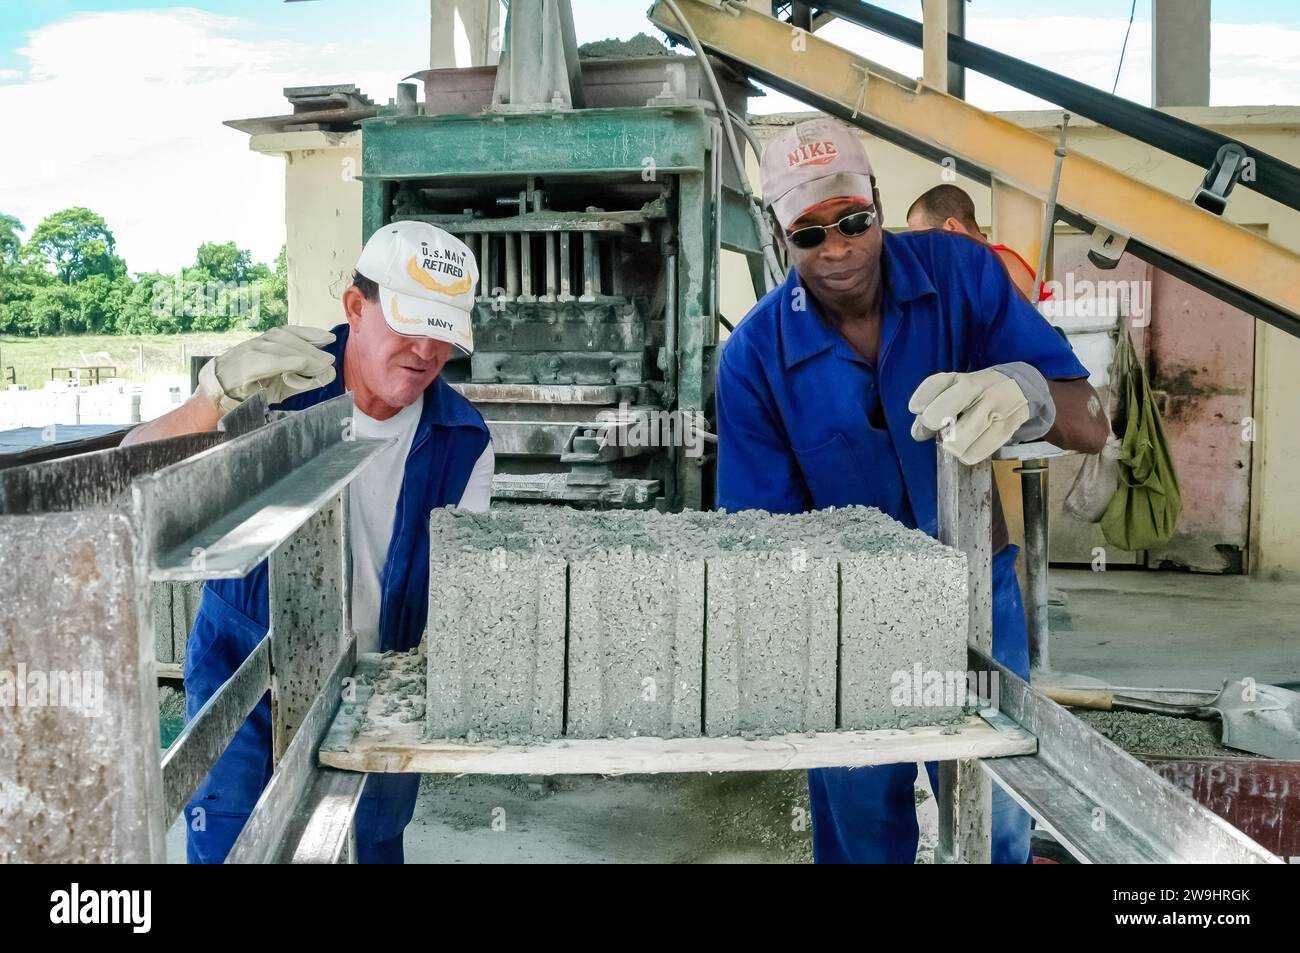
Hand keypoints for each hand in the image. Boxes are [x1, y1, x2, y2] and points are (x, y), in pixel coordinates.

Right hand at [197, 326, 335, 414]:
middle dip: (311, 347)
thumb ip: (305, 379)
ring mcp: (248, 352)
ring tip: (321, 364)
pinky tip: (301, 363)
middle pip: (286, 338)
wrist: (216, 398)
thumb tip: (330, 373)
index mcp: (263, 344)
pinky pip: (268, 360)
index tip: (328, 338)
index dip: (309, 333)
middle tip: (329, 359)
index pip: (288, 332)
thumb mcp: (282, 385)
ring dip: (304, 354)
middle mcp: (256, 344)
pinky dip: (287, 360)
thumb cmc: (250, 390)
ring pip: (279, 347)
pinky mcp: (244, 366)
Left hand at [909, 366, 1046, 464]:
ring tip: (957, 440)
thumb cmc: (977, 394)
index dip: (921, 400)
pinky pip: (975, 453)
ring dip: (952, 446)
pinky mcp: (1006, 427)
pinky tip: (971, 446)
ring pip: (957, 440)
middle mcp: (977, 388)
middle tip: (940, 429)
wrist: (1019, 388)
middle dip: (933, 425)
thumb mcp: (953, 390)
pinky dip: (968, 454)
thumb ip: (931, 407)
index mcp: (960, 378)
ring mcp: (993, 407)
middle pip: (940, 413)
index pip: (935, 385)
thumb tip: (918, 433)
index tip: (916, 409)